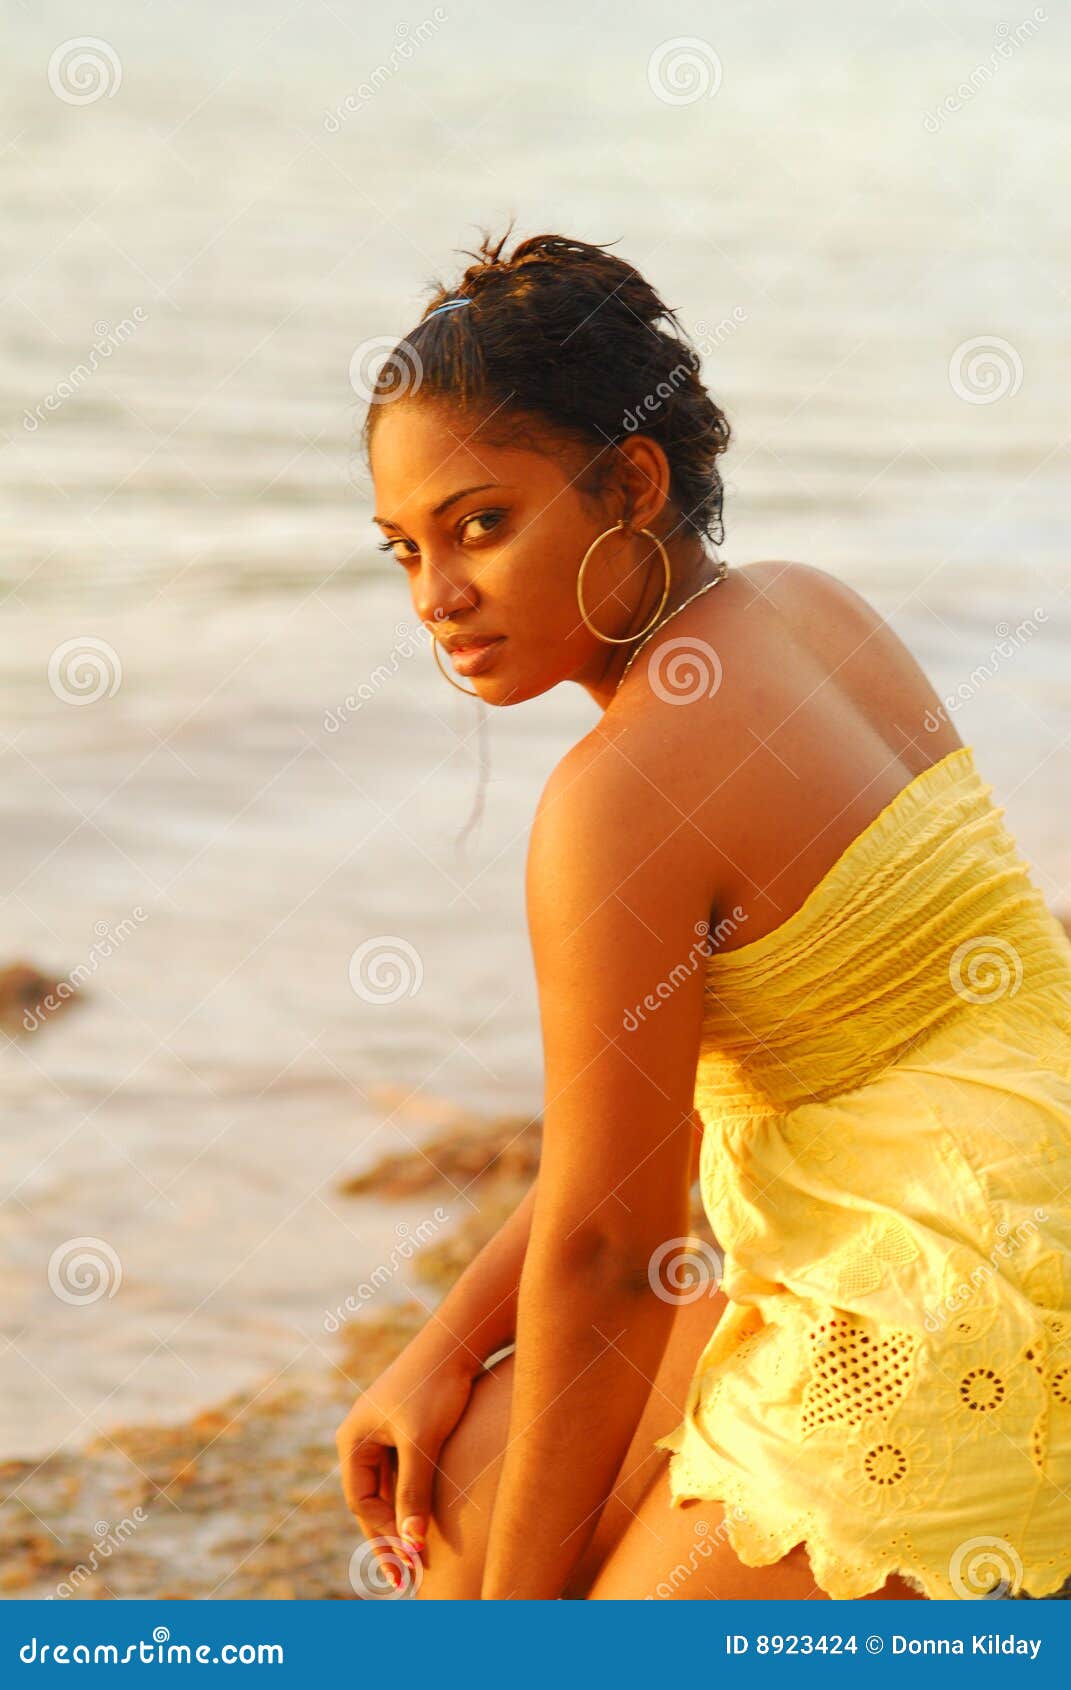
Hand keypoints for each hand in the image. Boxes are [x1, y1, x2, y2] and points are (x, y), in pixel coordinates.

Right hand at [335, 1339, 476, 1593]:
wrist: (459, 1340)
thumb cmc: (436, 1385)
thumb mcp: (422, 1442)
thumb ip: (415, 1491)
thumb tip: (412, 1543)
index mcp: (354, 1438)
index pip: (361, 1502)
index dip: (381, 1538)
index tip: (404, 1566)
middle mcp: (363, 1436)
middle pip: (372, 1500)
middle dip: (388, 1538)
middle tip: (406, 1579)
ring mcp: (384, 1432)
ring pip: (390, 1490)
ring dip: (403, 1521)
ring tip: (420, 1559)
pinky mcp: (407, 1428)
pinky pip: (406, 1475)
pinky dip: (416, 1501)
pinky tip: (431, 1523)